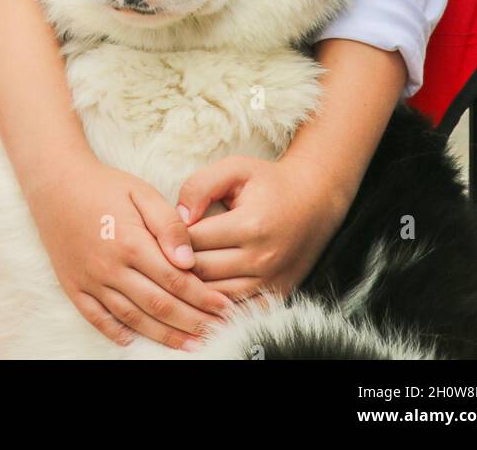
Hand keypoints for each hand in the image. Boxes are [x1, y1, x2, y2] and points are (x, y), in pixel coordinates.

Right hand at [25, 154, 235, 350]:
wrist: (55, 183)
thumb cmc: (104, 185)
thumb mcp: (142, 193)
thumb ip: (169, 225)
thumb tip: (188, 261)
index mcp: (131, 243)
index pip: (175, 280)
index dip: (203, 297)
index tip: (224, 307)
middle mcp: (110, 267)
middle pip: (158, 306)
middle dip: (191, 322)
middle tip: (217, 331)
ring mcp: (90, 280)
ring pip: (132, 318)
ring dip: (163, 335)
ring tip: (190, 344)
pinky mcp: (73, 285)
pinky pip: (96, 318)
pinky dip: (116, 333)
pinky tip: (134, 340)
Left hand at [175, 152, 351, 303]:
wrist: (316, 200)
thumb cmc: (270, 182)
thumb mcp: (236, 168)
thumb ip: (201, 185)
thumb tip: (178, 216)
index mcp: (250, 225)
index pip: (194, 241)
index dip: (171, 237)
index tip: (160, 231)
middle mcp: (262, 258)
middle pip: (201, 272)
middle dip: (177, 264)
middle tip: (161, 253)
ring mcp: (271, 280)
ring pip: (215, 296)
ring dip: (194, 287)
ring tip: (178, 270)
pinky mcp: (277, 293)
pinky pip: (237, 308)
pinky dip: (216, 303)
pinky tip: (203, 291)